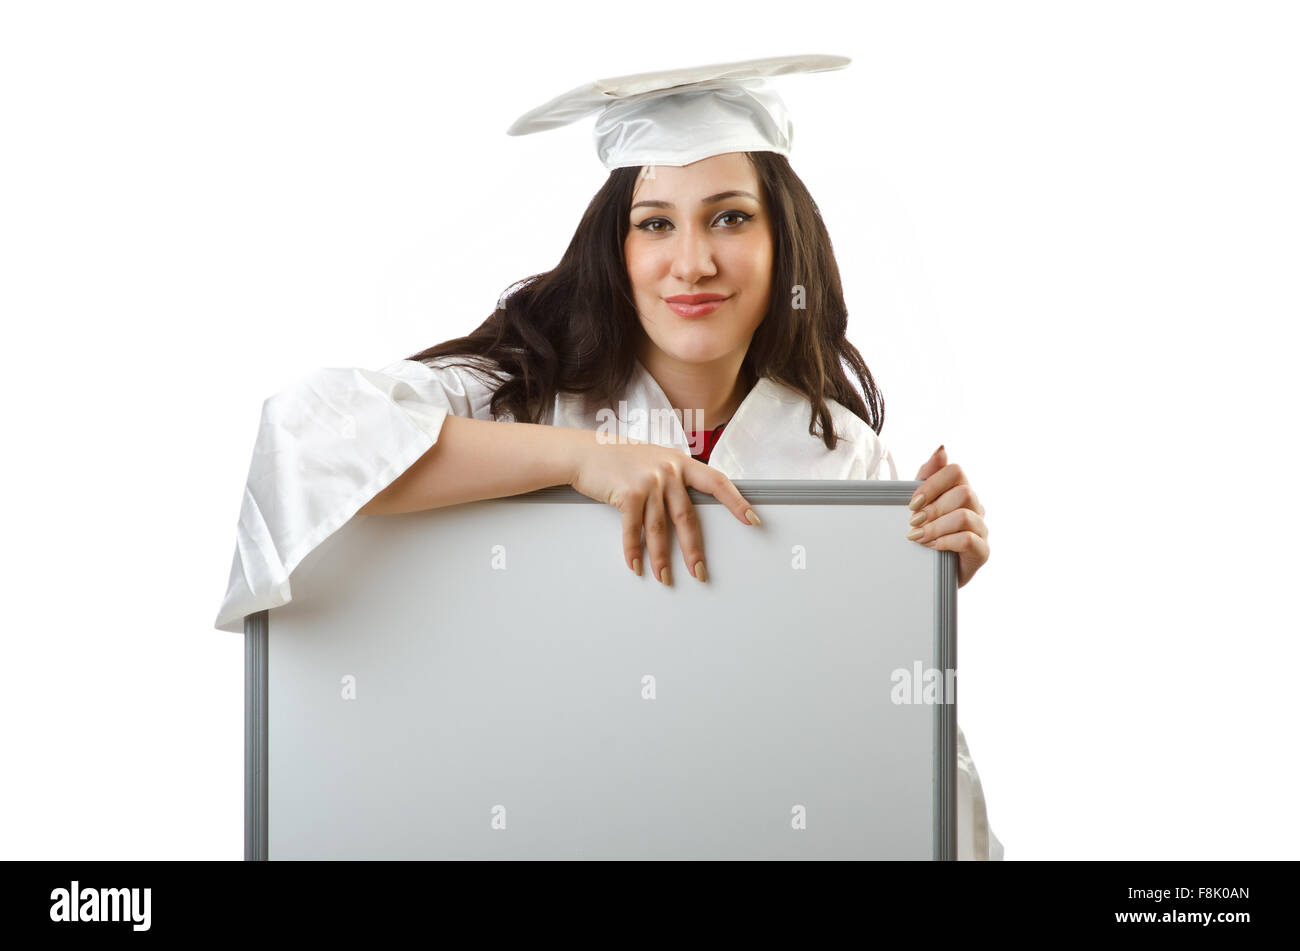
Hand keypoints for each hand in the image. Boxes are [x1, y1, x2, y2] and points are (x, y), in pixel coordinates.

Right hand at [569, 432, 760, 585]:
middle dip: (694, 550)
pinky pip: (634, 530)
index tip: (753, 520)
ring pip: (660, 529)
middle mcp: (668, 470)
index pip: (717, 482)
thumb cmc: (620, 459)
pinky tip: (636, 565)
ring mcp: (648, 481)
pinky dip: (633, 551)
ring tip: (665, 577)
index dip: (736, 502)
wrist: (585, 452)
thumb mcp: (655, 460)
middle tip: (700, 572)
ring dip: (661, 558)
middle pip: (687, 517)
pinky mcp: (628, 493)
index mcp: (681, 462)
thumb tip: (688, 509)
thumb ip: (674, 479)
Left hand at [907, 445, 988, 587]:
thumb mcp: (920, 503)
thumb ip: (927, 476)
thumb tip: (942, 448)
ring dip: (936, 526)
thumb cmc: (926, 533)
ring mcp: (981, 529)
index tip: (913, 501)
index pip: (955, 471)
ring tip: (918, 537)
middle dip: (933, 507)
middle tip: (913, 522)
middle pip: (963, 492)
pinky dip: (945, 541)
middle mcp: (976, 507)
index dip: (933, 483)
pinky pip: (968, 539)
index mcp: (961, 491)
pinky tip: (932, 547)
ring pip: (964, 516)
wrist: (930, 573)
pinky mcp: (982, 551)